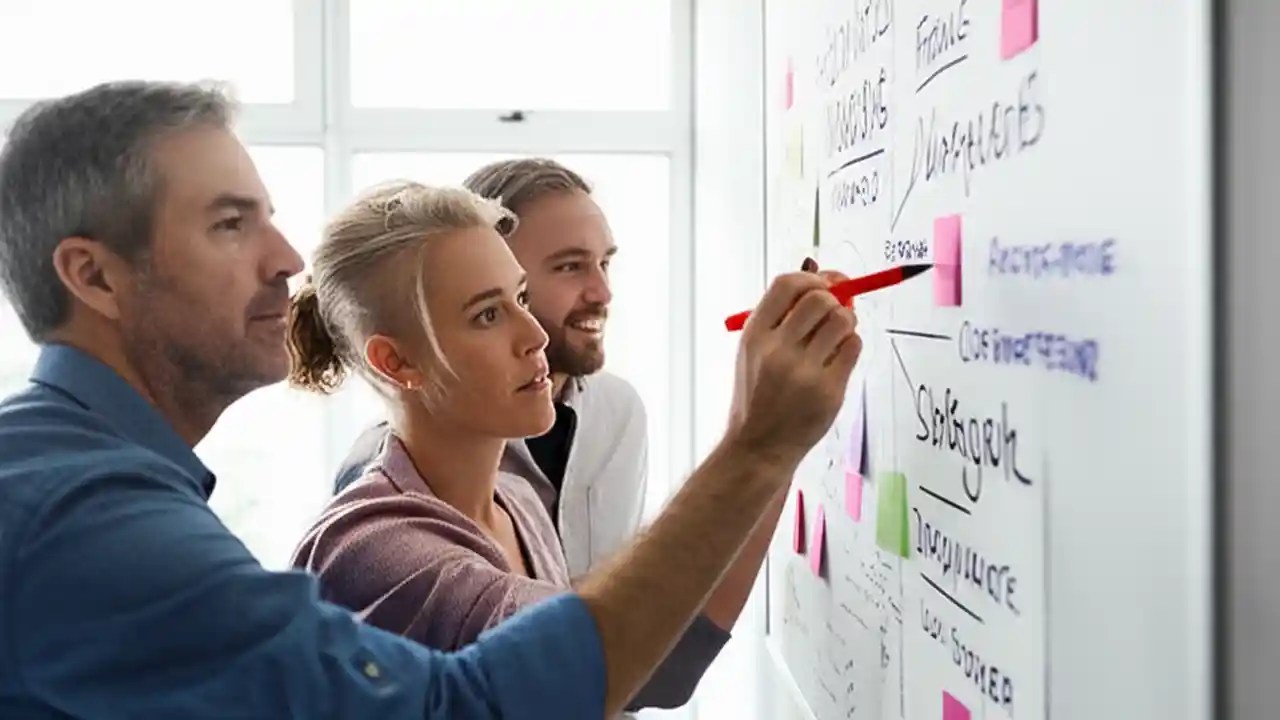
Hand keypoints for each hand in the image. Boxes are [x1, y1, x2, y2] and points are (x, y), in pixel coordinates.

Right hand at [726, 263, 861, 469]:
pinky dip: (851, 345)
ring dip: (846, 322)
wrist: (759, 446)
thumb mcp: (755, 352)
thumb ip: (783, 319)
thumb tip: (826, 280)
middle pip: (820, 298)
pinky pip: (854, 347)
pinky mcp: (828, 389)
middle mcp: (778, 350)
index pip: (787, 285)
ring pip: (843, 320)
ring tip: (837, 336)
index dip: (812, 277)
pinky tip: (838, 356)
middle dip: (834, 299)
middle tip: (835, 311)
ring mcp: (804, 371)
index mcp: (755, 335)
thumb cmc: (759, 396)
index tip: (824, 283)